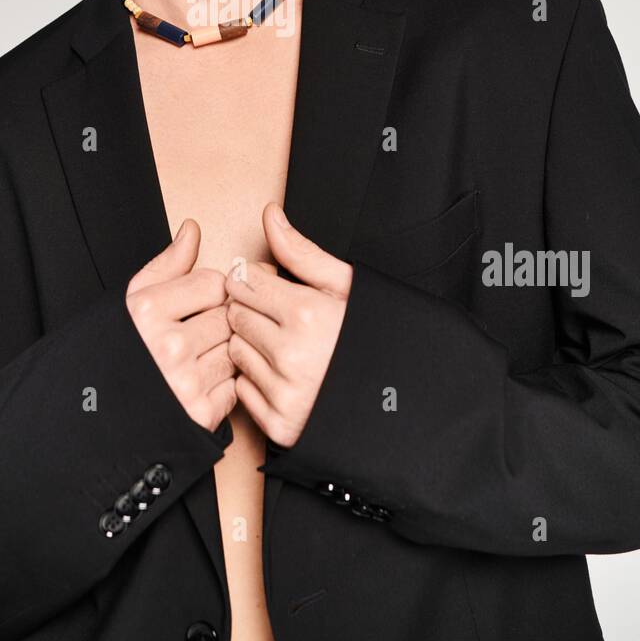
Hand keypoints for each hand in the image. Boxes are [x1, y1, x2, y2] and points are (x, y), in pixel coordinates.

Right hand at [126, 219, 236, 432]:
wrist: (96, 414)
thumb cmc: (118, 349)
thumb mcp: (133, 300)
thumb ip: (168, 264)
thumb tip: (193, 228)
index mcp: (148, 311)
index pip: (214, 283)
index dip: (214, 290)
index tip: (205, 301)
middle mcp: (168, 346)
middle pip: (229, 316)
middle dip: (222, 320)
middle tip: (205, 330)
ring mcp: (185, 382)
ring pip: (236, 349)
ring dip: (227, 351)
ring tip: (202, 355)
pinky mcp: (200, 415)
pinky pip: (235, 386)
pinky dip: (225, 384)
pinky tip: (203, 382)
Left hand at [225, 203, 353, 447]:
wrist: (404, 399)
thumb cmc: (374, 335)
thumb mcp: (345, 285)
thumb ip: (300, 251)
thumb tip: (269, 214)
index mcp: (307, 314)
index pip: (243, 281)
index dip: (256, 278)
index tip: (273, 285)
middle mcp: (292, 356)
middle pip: (235, 314)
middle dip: (251, 308)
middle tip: (281, 314)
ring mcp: (285, 394)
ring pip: (235, 350)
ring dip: (251, 343)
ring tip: (285, 344)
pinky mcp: (281, 426)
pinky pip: (242, 388)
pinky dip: (256, 379)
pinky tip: (285, 373)